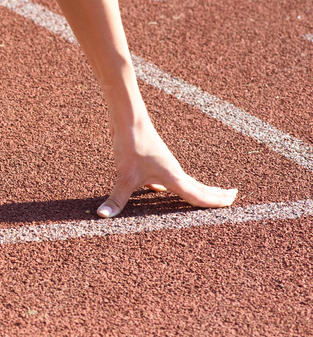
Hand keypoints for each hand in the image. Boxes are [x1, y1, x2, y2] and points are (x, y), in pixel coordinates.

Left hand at [97, 118, 237, 217]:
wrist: (128, 120)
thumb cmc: (131, 146)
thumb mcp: (123, 177)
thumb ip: (116, 200)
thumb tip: (103, 216)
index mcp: (173, 177)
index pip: (197, 195)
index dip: (213, 203)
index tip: (231, 205)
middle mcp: (173, 171)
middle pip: (198, 187)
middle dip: (215, 194)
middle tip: (233, 197)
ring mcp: (164, 164)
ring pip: (185, 181)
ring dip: (198, 189)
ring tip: (207, 194)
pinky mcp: (153, 160)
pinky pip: (168, 177)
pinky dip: (172, 185)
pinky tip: (160, 190)